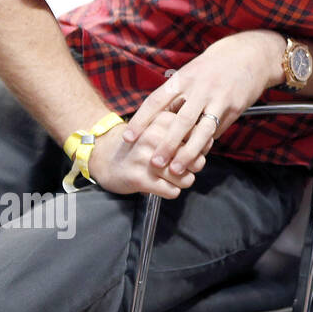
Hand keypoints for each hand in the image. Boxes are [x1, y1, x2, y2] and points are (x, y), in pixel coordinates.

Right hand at [87, 110, 202, 197]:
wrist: (104, 158)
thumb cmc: (142, 145)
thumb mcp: (161, 128)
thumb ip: (186, 132)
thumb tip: (209, 142)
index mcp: (163, 120)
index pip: (200, 137)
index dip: (199, 148)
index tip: (188, 149)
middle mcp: (154, 137)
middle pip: (196, 160)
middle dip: (193, 167)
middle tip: (179, 166)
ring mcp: (145, 158)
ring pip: (186, 179)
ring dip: (183, 181)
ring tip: (170, 176)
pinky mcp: (139, 178)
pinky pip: (173, 191)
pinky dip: (171, 191)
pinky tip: (162, 185)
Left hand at [120, 29, 284, 176]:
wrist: (250, 55)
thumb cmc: (213, 66)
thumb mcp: (190, 73)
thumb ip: (176, 95)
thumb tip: (157, 121)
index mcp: (183, 78)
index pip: (156, 101)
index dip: (141, 120)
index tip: (128, 138)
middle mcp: (200, 89)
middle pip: (180, 121)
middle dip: (166, 144)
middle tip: (154, 162)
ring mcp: (219, 99)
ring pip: (201, 130)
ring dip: (188, 152)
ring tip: (177, 168)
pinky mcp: (234, 107)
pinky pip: (218, 130)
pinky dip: (206, 143)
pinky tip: (199, 154)